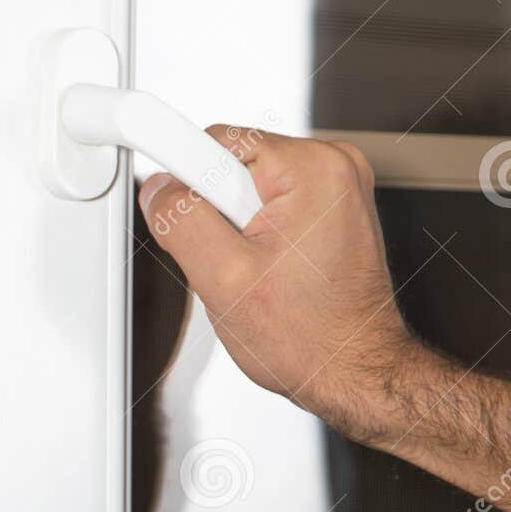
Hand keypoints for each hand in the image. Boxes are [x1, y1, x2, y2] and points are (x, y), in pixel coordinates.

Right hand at [138, 127, 423, 441]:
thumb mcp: (223, 280)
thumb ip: (181, 221)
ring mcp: (335, 185)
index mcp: (315, 169)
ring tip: (256, 270)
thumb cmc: (311, 337)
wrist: (352, 371)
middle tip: (234, 262)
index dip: (186, 184)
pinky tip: (268, 268)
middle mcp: (334, 166)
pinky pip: (263, 201)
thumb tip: (158, 189)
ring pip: (242, 186)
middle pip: (228, 163)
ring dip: (231, 228)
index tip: (175, 206)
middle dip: (213, 213)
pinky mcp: (329, 205)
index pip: (215, 140)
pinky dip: (252, 234)